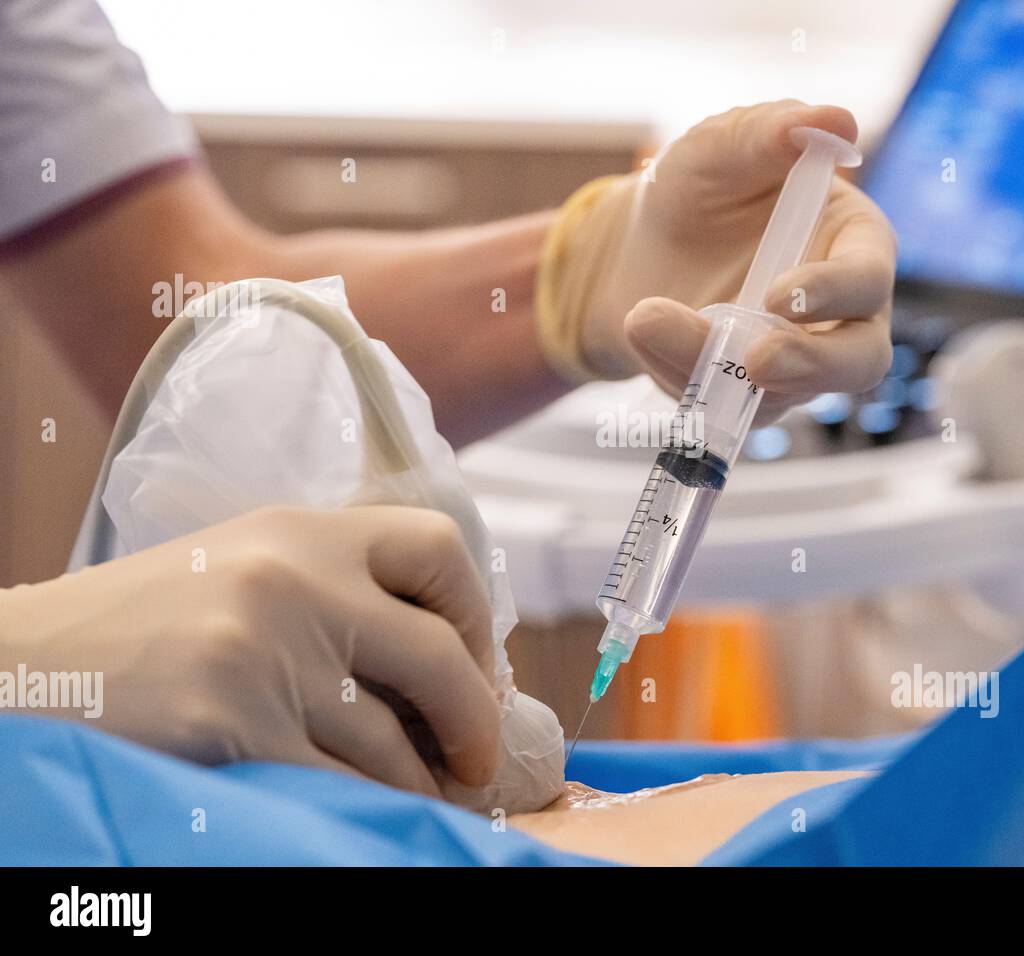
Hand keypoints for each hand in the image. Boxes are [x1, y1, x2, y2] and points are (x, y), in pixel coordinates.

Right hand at [0, 506, 499, 796]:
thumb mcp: (242, 569)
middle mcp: (292, 581)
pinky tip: (361, 808)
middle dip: (476, 720)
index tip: (478, 661)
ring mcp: (264, 654)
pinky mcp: (233, 727)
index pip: (439, 545)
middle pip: (441, 655)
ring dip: (418, 783)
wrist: (21, 668)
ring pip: (394, 743)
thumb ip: (336, 590)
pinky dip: (362, 806)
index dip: (477, 612)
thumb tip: (450, 654)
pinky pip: (339, 786)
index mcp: (300, 531)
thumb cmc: (141, 627)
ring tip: (420, 795)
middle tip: (480, 759)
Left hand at [572, 100, 895, 423]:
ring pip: (783, 394)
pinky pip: (726, 406)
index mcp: (853, 242)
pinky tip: (643, 327)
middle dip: (812, 366)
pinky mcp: (751, 395)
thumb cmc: (695, 186)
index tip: (777, 295)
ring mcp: (798, 361)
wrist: (635, 246)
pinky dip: (678, 373)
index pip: (870, 279)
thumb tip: (834, 121)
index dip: (835, 293)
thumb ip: (769, 132)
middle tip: (755, 362)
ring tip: (647, 320)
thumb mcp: (717, 147)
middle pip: (860, 360)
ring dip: (713, 366)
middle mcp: (841, 312)